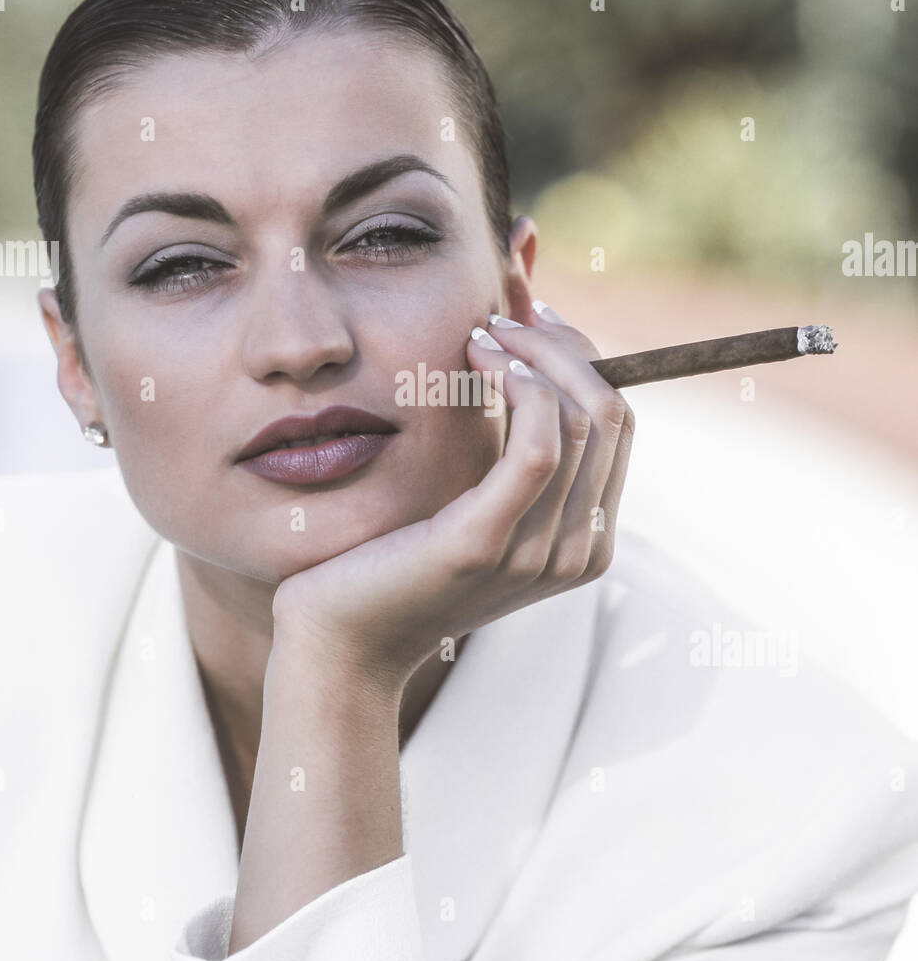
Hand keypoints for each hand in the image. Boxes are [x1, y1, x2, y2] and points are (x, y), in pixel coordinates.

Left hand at [269, 302, 634, 697]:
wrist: (343, 639)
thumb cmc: (398, 558)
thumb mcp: (473, 500)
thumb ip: (511, 446)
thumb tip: (525, 353)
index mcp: (586, 540)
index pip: (618, 425)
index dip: (582, 360)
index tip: (533, 321)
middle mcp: (578, 551)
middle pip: (610, 413)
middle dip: (564, 348)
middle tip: (503, 321)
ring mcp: (538, 552)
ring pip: (581, 420)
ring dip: (535, 356)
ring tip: (482, 336)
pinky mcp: (486, 543)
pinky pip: (538, 448)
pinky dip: (521, 388)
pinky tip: (481, 364)